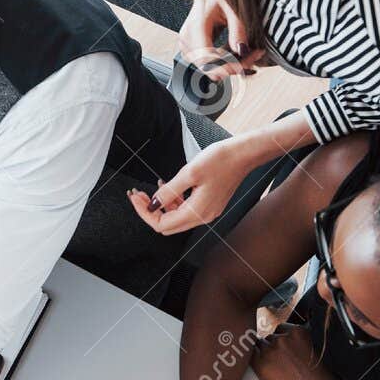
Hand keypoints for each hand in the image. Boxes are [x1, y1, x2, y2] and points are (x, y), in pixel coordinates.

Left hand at [127, 138, 252, 234]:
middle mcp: (203, 217)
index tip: (135, 199)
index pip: (162, 224)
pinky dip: (173, 201)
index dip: (145, 213)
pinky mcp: (210, 204)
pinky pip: (186, 209)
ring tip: (150, 190)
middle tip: (139, 196)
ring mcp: (207, 211)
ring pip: (176, 217)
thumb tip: (153, 205)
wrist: (244, 154)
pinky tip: (167, 187)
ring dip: (161, 206)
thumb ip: (169, 191)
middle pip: (168, 225)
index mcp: (197, 212)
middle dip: (150, 211)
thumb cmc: (221, 160)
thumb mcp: (190, 173)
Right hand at [178, 0, 263, 72]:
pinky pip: (206, 61)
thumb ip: (238, 29)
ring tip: (250, 54)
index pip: (207, 60)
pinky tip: (239, 55)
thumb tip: (241, 51)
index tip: (248, 65)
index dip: (227, 68)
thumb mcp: (234, 6)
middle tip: (255, 55)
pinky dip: (224, 61)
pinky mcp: (191, 44)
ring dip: (230, 65)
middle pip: (207, 66)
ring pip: (207, 66)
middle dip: (232, 66)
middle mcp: (188, 36)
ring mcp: (187, 41)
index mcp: (197, 26)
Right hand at [252, 324, 339, 379]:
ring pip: (275, 333)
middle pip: (263, 341)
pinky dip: (291, 334)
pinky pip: (287, 328)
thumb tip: (259, 352)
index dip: (257, 351)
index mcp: (260, 364)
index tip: (261, 352)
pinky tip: (298, 346)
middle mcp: (269, 350)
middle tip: (282, 357)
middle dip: (270, 347)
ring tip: (292, 353)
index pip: (250, 349)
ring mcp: (283, 340)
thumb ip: (261, 364)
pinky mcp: (297, 332)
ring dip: (281, 340)